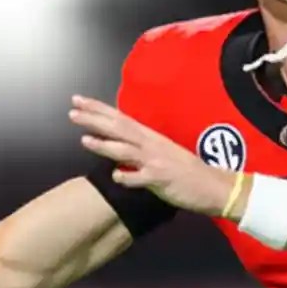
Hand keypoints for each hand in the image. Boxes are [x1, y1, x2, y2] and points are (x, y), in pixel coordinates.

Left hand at [69, 95, 234, 215]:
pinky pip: (140, 178)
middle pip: (120, 128)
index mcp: (152, 137)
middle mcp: (152, 145)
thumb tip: (118, 152)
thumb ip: (141, 151)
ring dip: (105, 144)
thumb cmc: (188, 172)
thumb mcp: (164, 155)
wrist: (214, 187)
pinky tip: (115, 176)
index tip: (79, 100)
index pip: (121, 118)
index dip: (99, 109)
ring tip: (84, 139)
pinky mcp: (161, 179)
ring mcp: (156, 161)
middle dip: (95, 119)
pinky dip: (126, 177)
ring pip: (126, 150)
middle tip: (72, 110)